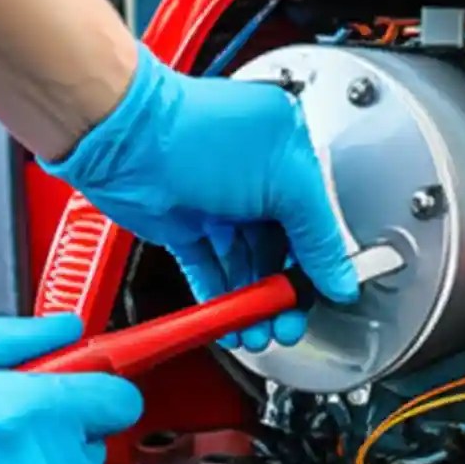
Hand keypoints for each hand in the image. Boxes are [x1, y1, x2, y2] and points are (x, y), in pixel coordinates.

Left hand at [41, 44, 358, 351]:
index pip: (315, 219)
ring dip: (253, 301)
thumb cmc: (196, 133)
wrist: (124, 139)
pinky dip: (221, 296)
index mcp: (286, 149)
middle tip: (287, 324)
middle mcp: (253, 175)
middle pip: (281, 248)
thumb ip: (318, 234)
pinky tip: (231, 318)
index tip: (323, 297)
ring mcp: (217, 201)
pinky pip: (210, 268)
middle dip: (284, 292)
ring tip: (258, 330)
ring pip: (244, 264)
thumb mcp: (284, 181)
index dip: (319, 262)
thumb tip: (340, 276)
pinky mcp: (184, 224)